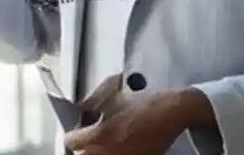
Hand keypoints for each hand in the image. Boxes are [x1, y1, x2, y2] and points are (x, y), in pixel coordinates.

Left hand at [63, 89, 186, 154]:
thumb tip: (81, 108)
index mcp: (100, 134)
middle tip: (87, 139)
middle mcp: (108, 151)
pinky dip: (113, 154)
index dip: (73, 134)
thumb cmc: (145, 101)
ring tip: (102, 144)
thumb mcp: (113, 94)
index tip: (76, 132)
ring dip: (96, 152)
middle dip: (83, 147)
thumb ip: (91, 103)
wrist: (171, 111)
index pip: (72, 141)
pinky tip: (117, 147)